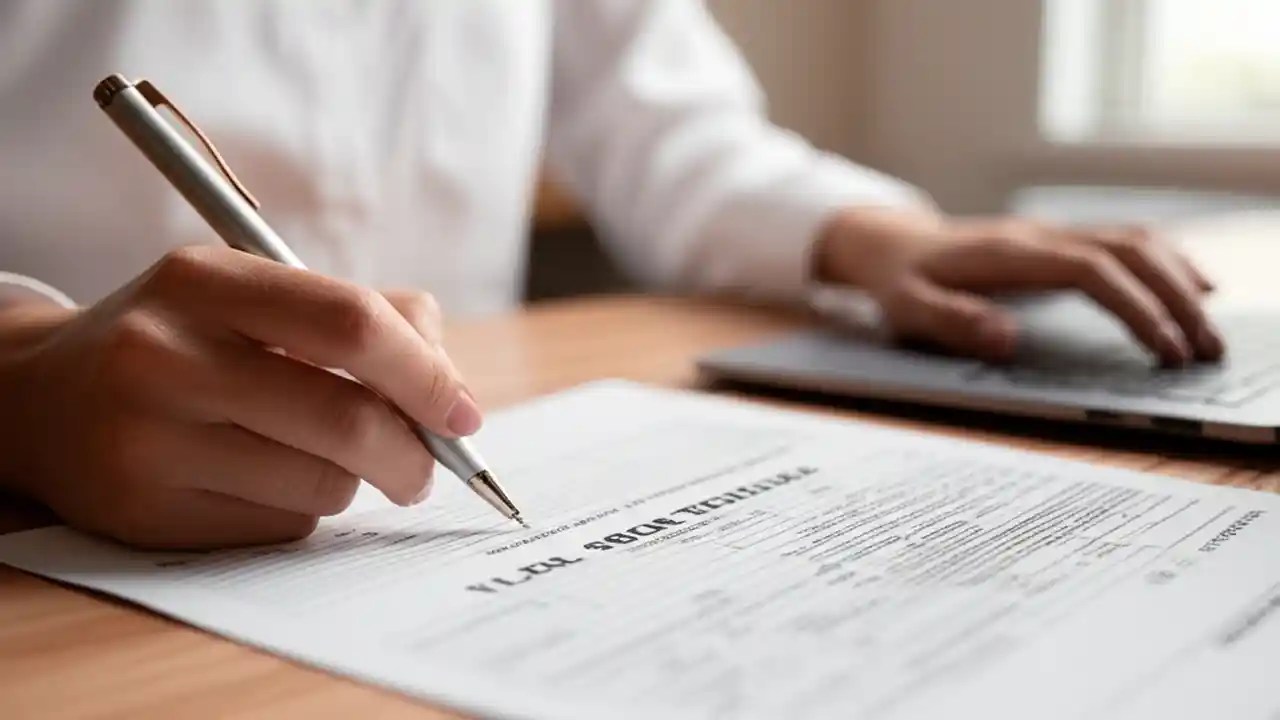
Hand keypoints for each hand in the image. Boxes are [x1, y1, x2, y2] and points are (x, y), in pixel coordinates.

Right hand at [0, 247, 479, 548]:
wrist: (42, 400)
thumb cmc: (184, 342)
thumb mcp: (252, 295)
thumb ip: (362, 316)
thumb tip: (452, 386)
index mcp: (206, 281)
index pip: (351, 323)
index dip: (426, 374)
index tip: (463, 414)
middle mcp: (166, 356)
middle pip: (346, 419)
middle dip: (413, 453)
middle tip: (425, 467)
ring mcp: (148, 439)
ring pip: (322, 484)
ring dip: (351, 482)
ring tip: (319, 459)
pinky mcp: (145, 513)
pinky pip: (280, 528)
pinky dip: (299, 512)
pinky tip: (259, 483)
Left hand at [813, 208, 1223, 364]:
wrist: (892, 244)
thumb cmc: (900, 282)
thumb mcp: (906, 307)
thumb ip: (950, 322)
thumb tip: (1007, 340)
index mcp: (1010, 254)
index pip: (1091, 270)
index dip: (1134, 306)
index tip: (1165, 350)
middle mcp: (1041, 236)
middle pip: (1129, 251)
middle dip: (1175, 299)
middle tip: (1207, 352)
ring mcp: (1053, 235)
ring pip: (1134, 241)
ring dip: (1179, 281)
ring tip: (1211, 332)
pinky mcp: (1059, 242)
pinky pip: (1125, 242)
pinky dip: (1166, 263)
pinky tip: (1195, 288)